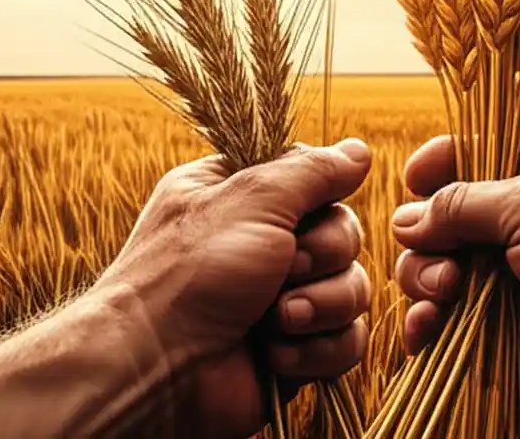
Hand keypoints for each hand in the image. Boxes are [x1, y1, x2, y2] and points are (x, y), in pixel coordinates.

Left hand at [91, 139, 372, 437]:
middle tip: (284, 269)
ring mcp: (281, 299)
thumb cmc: (191, 273)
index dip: (321, 197)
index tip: (300, 210)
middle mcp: (263, 244)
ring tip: (277, 320)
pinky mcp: (296, 348)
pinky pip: (346, 340)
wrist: (159, 369)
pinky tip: (276, 355)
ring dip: (321, 305)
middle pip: (344, 234)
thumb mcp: (252, 199)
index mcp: (241, 196)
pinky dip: (318, 349)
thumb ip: (312, 171)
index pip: (315, 180)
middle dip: (323, 256)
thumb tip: (360, 150)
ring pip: (352, 288)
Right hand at [391, 136, 519, 435]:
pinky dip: (427, 327)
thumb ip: (464, 202)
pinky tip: (427, 329)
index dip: (442, 165)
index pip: (480, 158)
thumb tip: (405, 220)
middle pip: (448, 222)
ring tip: (444, 294)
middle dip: (428, 237)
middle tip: (441, 260)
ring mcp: (518, 286)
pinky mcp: (506, 338)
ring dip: (426, 281)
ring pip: (439, 275)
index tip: (414, 178)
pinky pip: (447, 328)